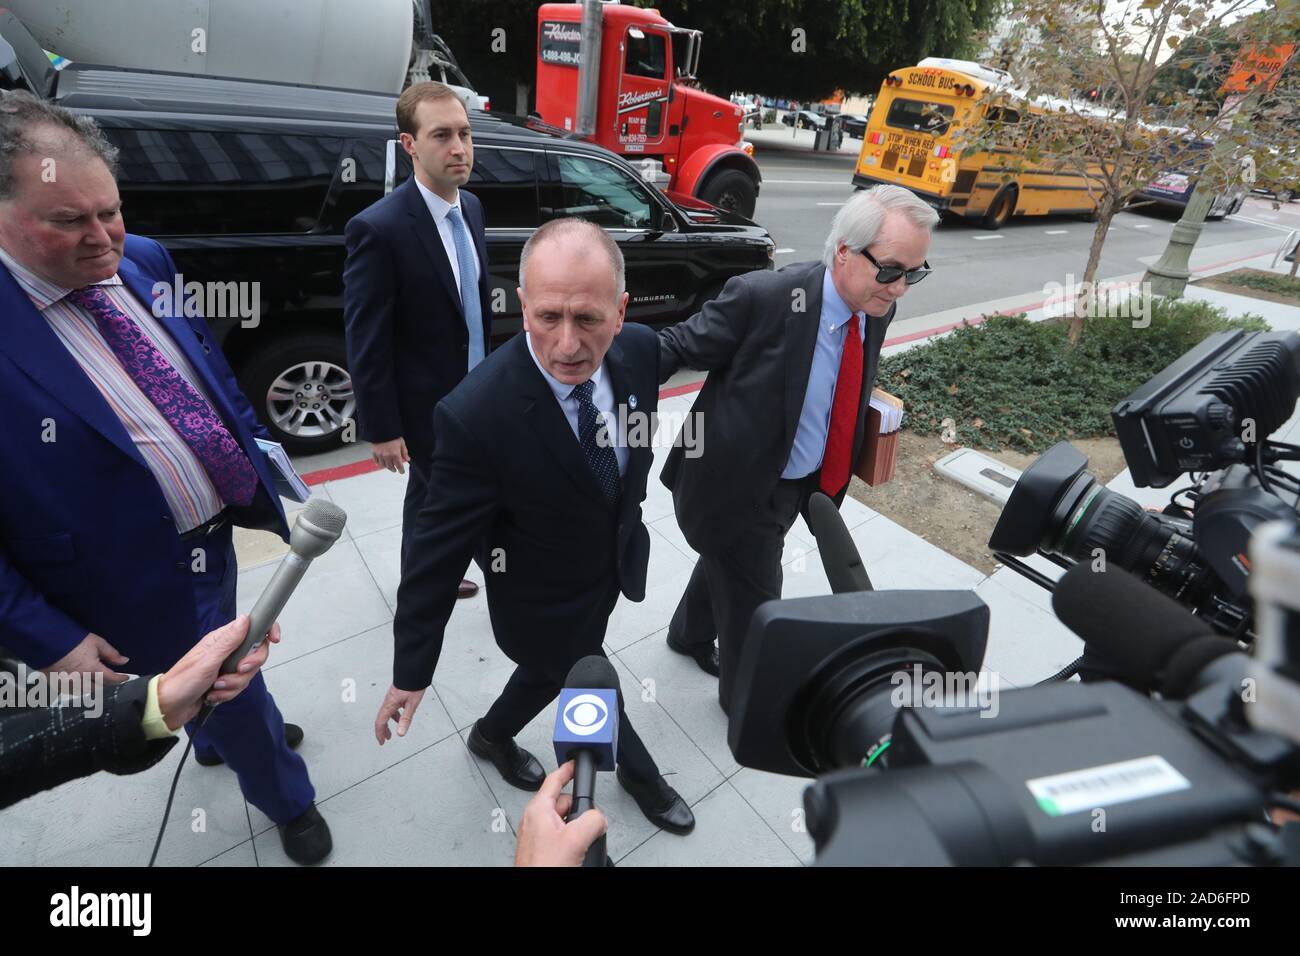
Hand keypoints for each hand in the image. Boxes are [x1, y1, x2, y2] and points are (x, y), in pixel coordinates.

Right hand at [42, 632, 131, 684]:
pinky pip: (70, 691)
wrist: (45, 642)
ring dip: (91, 687)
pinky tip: (79, 682)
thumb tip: (124, 661)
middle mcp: (80, 680)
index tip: (126, 677)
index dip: (120, 678)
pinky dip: (77, 688)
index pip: (111, 679)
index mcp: (92, 670)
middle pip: (98, 687)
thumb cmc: (73, 640)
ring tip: (95, 680)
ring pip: (84, 691)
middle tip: (110, 677)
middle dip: (105, 683)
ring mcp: (67, 683)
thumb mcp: (96, 642)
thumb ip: (111, 653)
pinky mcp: (56, 684)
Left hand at [156, 616, 280, 729]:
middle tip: (236, 670)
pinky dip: (228, 694)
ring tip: (216, 688)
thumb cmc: (182, 681)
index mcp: (221, 640)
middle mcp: (226, 652)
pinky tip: (213, 696)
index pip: (252, 628)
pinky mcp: (226, 683)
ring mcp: (227, 667)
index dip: (266, 630)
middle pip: (256, 653)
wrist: (169, 708)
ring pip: (248, 673)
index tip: (274, 639)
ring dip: (234, 684)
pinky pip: (240, 686)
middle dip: (248, 667)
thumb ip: (229, 641)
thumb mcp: (207, 661)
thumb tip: (245, 619)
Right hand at [372, 437, 409, 474]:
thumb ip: (404, 452)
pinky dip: (378, 463)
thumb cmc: (393, 435)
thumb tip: (407, 459)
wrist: (381, 429)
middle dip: (394, 469)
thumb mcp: (401, 443)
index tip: (402, 471)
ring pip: (383, 465)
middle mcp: (387, 456)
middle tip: (395, 470)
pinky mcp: (374, 452)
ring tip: (389, 467)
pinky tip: (380, 464)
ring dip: (387, 467)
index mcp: (395, 454)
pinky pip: (376, 461)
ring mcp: (380, 455)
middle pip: (390, 467)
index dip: (401, 470)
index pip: (399, 466)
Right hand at [374, 684, 425, 743]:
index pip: (380, 722)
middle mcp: (388, 701)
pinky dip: (394, 716)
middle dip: (382, 730)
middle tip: (385, 740)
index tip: (382, 742)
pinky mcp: (395, 695)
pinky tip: (400, 718)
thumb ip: (406, 719)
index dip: (380, 733)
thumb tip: (400, 733)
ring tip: (392, 732)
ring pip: (386, 714)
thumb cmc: (413, 685)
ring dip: (387, 724)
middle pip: (381, 719)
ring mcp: (391, 698)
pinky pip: (391, 708)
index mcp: (389, 704)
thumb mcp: (412, 704)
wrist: (414, 670)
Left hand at [514, 760, 607, 866]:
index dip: (568, 770)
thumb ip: (592, 819)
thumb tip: (599, 818)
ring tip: (582, 844)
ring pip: (565, 822)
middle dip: (579, 810)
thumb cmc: (543, 868)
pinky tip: (577, 853)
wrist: (535, 889)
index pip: (555, 780)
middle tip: (590, 821)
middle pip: (564, 803)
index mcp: (538, 809)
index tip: (575, 763)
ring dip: (577, 829)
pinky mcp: (543, 851)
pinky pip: (562, 837)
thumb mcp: (576, 838)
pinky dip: (572, 841)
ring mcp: (538, 836)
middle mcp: (535, 820)